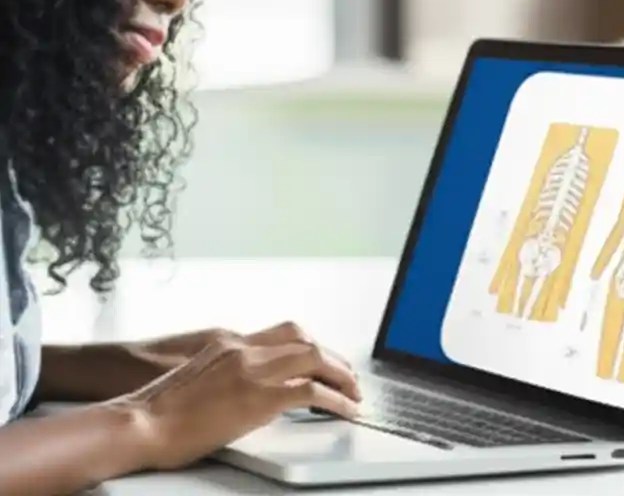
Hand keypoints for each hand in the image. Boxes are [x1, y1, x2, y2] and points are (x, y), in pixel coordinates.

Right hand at [118, 321, 361, 470]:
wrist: (136, 424)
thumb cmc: (154, 413)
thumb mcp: (195, 380)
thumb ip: (224, 376)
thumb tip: (245, 392)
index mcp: (228, 344)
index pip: (283, 333)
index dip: (309, 346)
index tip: (323, 360)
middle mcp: (244, 350)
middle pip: (305, 341)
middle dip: (332, 358)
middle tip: (347, 377)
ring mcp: (253, 371)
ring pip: (316, 358)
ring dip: (341, 375)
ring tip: (354, 392)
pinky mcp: (260, 398)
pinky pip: (313, 392)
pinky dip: (337, 399)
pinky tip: (346, 410)